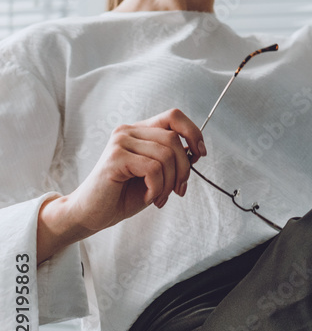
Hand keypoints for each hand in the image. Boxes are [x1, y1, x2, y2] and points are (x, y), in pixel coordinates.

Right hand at [64, 109, 205, 234]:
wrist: (92, 214)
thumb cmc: (123, 195)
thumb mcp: (155, 174)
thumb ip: (172, 159)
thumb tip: (195, 150)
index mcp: (139, 131)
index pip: (174, 116)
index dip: (193, 132)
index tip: (200, 154)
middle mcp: (129, 131)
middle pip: (173, 139)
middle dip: (184, 168)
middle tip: (179, 190)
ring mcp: (120, 142)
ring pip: (166, 155)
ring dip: (170, 182)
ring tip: (160, 197)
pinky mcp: (115, 158)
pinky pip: (153, 169)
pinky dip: (157, 187)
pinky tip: (149, 197)